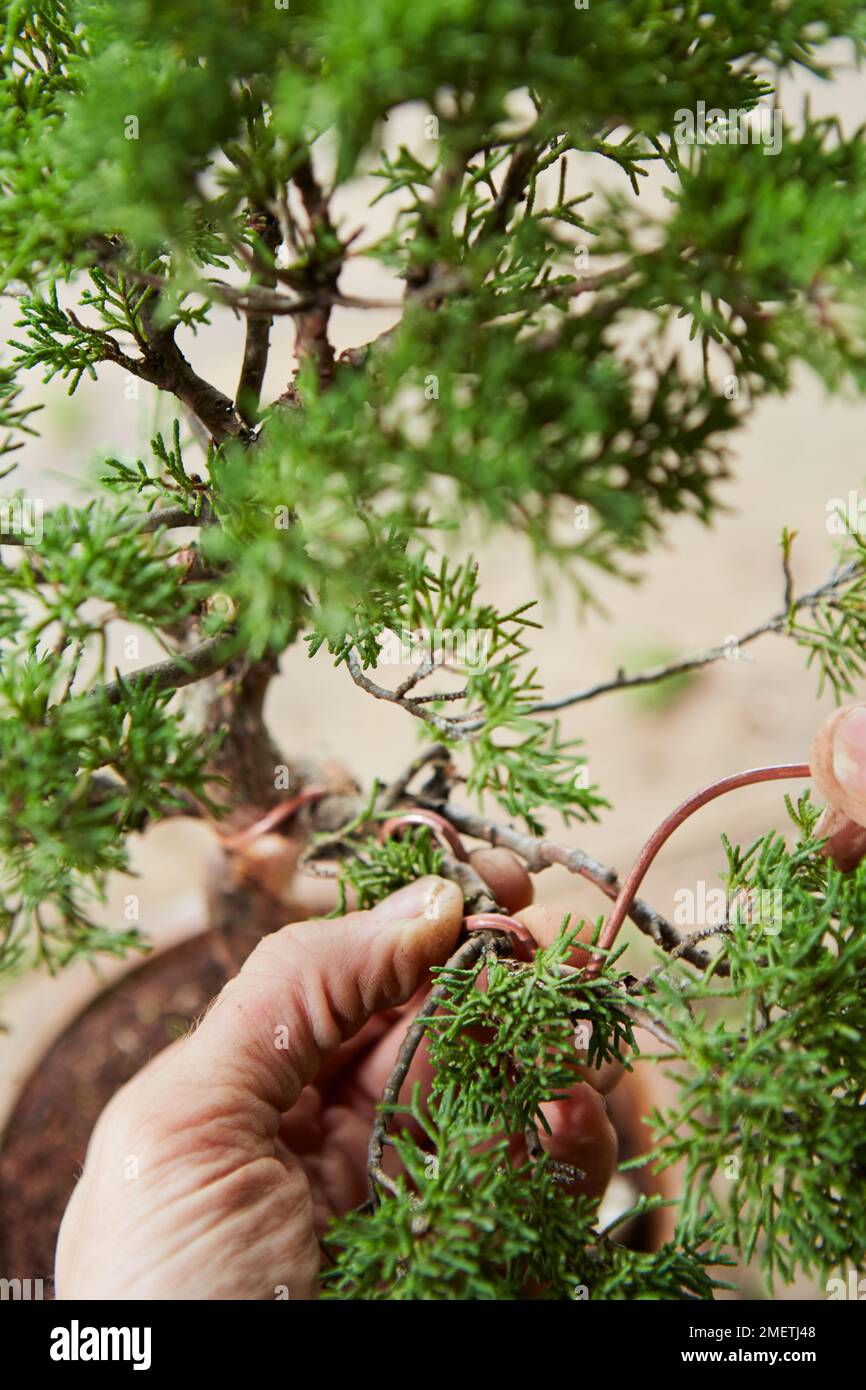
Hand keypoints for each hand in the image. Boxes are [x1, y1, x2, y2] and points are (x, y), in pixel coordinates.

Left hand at [56, 851, 618, 1299]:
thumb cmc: (166, 1305)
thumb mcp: (182, 1127)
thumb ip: (292, 994)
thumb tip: (422, 902)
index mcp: (260, 1098)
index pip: (352, 981)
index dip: (417, 921)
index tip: (484, 880)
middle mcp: (344, 1141)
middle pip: (440, 1022)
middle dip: (498, 966)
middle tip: (548, 932)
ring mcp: (422, 1201)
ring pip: (508, 1090)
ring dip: (551, 1035)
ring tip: (580, 1000)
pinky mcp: (490, 1262)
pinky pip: (551, 1184)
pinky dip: (578, 1135)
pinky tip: (574, 1108)